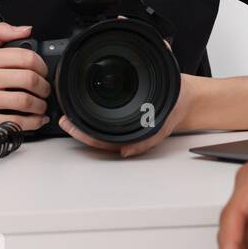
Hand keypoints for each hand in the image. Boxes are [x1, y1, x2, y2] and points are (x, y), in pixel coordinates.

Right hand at [0, 22, 49, 130]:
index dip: (42, 65)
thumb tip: (26, 29)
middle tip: (45, 91)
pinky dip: (31, 123)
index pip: (25, 57)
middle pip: (29, 79)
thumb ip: (1, 34)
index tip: (43, 72)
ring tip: (40, 106)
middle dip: (44, 87)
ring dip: (40, 106)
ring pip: (24, 101)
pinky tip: (34, 120)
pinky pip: (14, 123)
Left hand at [59, 72, 198, 157]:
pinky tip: (81, 109)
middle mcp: (124, 130)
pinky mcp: (123, 112)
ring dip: (81, 123)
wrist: (185, 95)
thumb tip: (126, 153)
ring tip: (67, 116)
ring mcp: (122, 123)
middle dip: (77, 128)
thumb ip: (146, 138)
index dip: (84, 134)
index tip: (70, 125)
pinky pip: (104, 118)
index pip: (101, 139)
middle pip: (95, 134)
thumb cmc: (175, 106)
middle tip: (62, 120)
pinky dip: (91, 115)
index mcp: (131, 134)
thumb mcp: (163, 121)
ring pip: (97, 128)